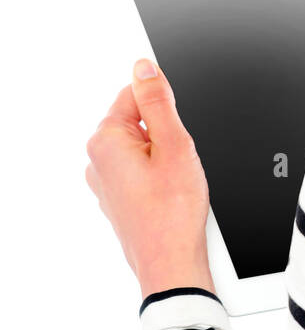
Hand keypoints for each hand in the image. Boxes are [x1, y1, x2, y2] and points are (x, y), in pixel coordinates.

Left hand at [85, 59, 215, 301]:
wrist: (172, 262)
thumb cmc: (173, 212)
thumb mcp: (174, 143)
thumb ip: (157, 100)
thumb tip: (144, 67)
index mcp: (105, 140)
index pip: (135, 95)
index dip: (165, 107)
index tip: (178, 130)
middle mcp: (98, 161)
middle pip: (139, 123)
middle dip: (166, 135)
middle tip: (181, 161)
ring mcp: (106, 184)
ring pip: (143, 150)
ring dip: (165, 159)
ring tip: (178, 183)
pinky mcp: (118, 201)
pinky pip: (142, 174)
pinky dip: (160, 179)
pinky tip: (173, 197)